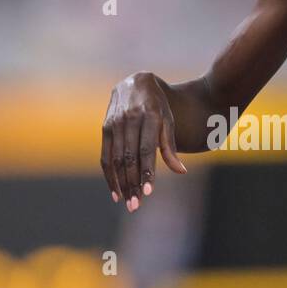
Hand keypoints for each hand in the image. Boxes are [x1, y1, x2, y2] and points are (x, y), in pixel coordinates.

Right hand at [101, 72, 186, 211]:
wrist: (135, 82)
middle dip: (132, 183)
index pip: (146, 148)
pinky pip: (105, 155)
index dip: (147, 171)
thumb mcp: (169, 120)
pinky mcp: (105, 126)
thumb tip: (181, 171)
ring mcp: (114, 121)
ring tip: (128, 202)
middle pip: (129, 157)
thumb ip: (170, 146)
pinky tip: (115, 191)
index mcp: (149, 114)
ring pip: (116, 159)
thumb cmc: (159, 105)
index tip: (148, 191)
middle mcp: (129, 117)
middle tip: (136, 205)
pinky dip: (109, 175)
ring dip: (121, 183)